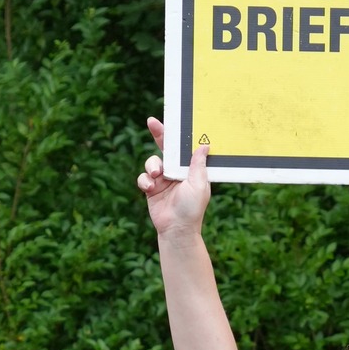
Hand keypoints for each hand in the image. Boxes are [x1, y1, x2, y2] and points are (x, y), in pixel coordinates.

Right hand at [138, 122, 209, 241]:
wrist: (177, 230)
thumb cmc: (192, 209)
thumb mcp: (199, 184)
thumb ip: (198, 164)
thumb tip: (205, 145)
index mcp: (190, 169)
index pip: (183, 148)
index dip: (177, 134)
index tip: (172, 119)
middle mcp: (176, 172)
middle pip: (165, 148)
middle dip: (158, 135)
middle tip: (152, 122)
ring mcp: (163, 180)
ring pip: (152, 161)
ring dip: (152, 165)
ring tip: (156, 174)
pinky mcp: (151, 188)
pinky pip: (143, 177)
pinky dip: (144, 180)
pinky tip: (149, 188)